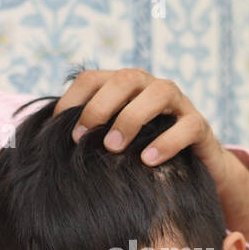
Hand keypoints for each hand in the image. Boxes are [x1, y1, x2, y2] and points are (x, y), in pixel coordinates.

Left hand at [54, 68, 235, 188]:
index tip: (60, 130)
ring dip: (132, 117)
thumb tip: (47, 147)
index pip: (92, 78)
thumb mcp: (114, 145)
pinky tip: (148, 160)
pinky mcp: (200, 127)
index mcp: (126, 88)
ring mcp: (179, 105)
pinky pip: (188, 125)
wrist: (195, 170)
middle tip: (82, 138)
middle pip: (126, 78)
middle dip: (100, 107)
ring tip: (113, 147)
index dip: (72, 100)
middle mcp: (152, 88)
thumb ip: (88, 138)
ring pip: (160, 92)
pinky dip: (167, 141)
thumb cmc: (144, 156)